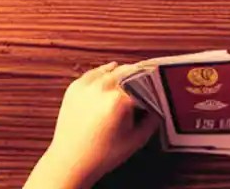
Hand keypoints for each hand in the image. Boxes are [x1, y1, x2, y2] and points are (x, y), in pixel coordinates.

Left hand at [25, 62, 159, 188]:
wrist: (70, 161)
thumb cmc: (101, 154)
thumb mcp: (136, 140)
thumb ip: (153, 120)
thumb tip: (159, 106)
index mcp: (119, 100)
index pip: (145, 82)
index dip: (154, 86)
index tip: (158, 89)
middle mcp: (103, 87)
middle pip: (131, 71)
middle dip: (141, 77)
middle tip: (146, 86)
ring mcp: (87, 85)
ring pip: (114, 69)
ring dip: (125, 73)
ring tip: (130, 84)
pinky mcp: (75, 87)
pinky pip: (96, 72)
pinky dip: (106, 72)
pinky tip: (111, 76)